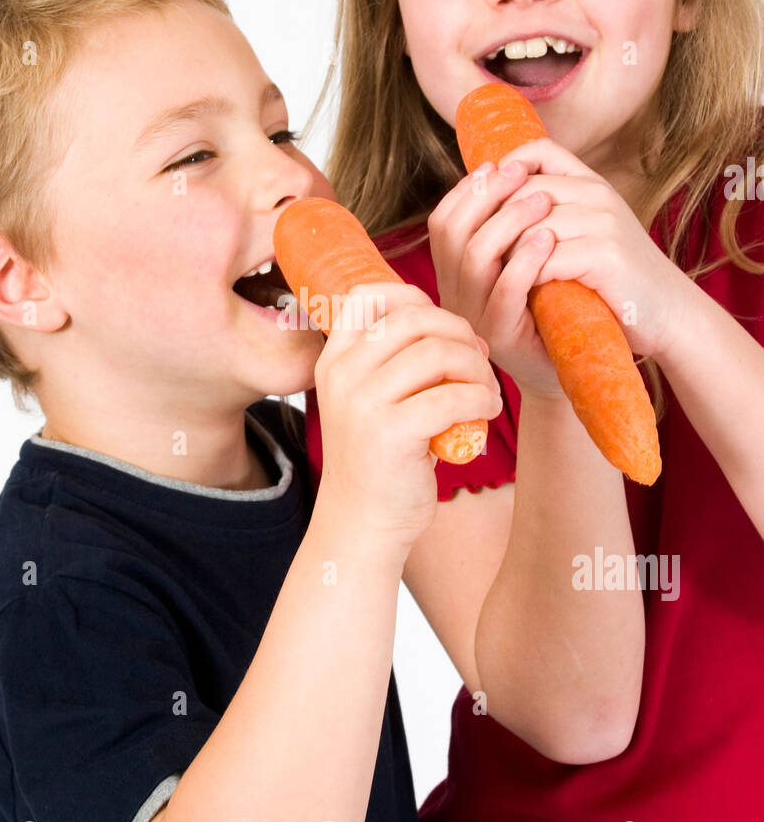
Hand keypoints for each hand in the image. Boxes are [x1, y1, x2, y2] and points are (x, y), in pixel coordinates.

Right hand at [312, 282, 503, 551]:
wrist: (361, 525)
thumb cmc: (379, 460)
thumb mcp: (370, 401)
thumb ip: (394, 362)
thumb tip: (458, 330)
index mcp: (334, 360)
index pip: (370, 296)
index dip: (416, 299)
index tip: (444, 329)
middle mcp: (342, 373)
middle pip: (415, 318)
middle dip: (459, 333)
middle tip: (479, 360)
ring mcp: (362, 401)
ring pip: (438, 352)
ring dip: (476, 367)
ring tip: (487, 390)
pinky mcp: (390, 432)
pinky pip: (453, 395)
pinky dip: (482, 398)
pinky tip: (487, 411)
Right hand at [427, 159, 563, 396]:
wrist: (569, 370)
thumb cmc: (551, 309)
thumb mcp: (522, 265)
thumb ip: (508, 229)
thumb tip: (512, 167)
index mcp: (452, 276)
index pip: (443, 222)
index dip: (467, 190)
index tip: (497, 166)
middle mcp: (454, 296)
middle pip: (452, 233)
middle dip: (486, 195)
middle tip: (521, 172)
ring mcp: (474, 318)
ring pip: (475, 257)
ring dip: (508, 220)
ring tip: (542, 200)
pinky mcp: (500, 338)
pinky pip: (504, 291)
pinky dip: (524, 260)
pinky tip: (547, 239)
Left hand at [492, 136, 687, 361]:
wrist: (669, 316)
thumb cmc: (618, 282)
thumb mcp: (587, 236)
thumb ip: (553, 215)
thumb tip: (494, 206)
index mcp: (592, 184)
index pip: (538, 152)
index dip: (502, 174)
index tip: (486, 210)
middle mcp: (598, 195)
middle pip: (522, 191)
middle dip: (495, 224)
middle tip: (482, 256)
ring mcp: (603, 222)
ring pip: (528, 226)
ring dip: (508, 256)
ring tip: (500, 280)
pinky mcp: (605, 255)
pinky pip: (545, 259)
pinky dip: (528, 278)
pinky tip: (526, 295)